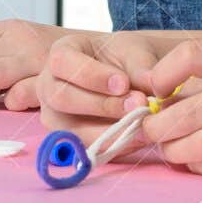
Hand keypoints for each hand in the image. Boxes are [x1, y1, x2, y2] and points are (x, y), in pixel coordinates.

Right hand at [36, 31, 173, 141]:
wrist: (128, 78)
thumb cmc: (125, 60)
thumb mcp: (135, 54)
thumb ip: (141, 67)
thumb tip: (152, 82)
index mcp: (62, 54)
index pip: (63, 62)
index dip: (92, 75)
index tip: (124, 83)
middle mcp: (49, 85)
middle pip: (61, 97)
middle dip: (102, 105)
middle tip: (138, 105)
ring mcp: (54, 115)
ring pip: (70, 129)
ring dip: (108, 131)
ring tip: (141, 125)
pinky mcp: (69, 139)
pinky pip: (85, 148)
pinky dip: (113, 145)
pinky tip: (137, 138)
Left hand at [138, 40, 201, 176]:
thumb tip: (163, 102)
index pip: (193, 55)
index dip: (163, 73)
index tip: (152, 90)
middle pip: (186, 113)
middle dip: (156, 128)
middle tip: (146, 133)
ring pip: (201, 147)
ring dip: (175, 152)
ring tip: (171, 150)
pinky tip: (198, 161)